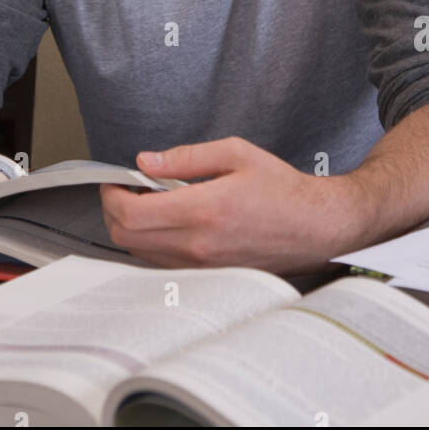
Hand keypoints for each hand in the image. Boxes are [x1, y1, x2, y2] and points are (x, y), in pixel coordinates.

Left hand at [99, 136, 358, 273]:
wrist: (316, 227)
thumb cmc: (281, 189)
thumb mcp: (236, 154)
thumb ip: (186, 158)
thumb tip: (146, 162)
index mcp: (203, 210)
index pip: (131, 214)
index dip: (112, 194)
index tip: (116, 179)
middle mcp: (197, 245)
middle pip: (126, 238)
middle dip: (114, 210)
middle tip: (126, 188)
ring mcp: (202, 266)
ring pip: (140, 253)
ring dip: (132, 226)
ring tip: (149, 200)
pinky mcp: (208, 276)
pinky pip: (161, 262)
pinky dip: (151, 241)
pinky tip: (168, 219)